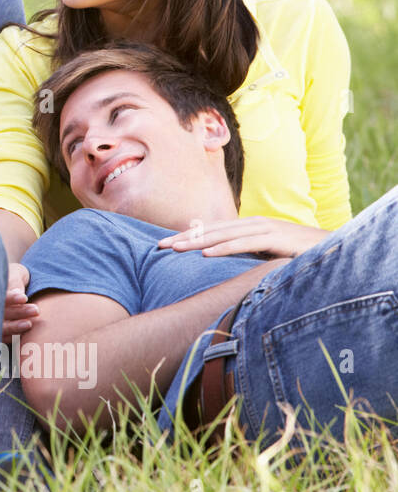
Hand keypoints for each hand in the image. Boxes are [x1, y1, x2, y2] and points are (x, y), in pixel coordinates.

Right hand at [2, 261, 37, 341]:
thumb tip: (18, 293)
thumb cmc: (13, 278)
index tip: (24, 297)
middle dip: (17, 312)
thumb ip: (15, 280)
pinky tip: (22, 335)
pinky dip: (10, 337)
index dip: (10, 298)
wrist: (11, 287)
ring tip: (29, 324)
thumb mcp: (14, 273)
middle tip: (36, 310)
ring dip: (14, 327)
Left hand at [158, 217, 328, 258]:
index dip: (186, 236)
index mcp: (247, 227)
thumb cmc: (297, 255)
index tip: (162, 245)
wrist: (333, 250)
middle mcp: (252, 224)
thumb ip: (245, 257)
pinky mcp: (276, 238)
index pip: (210, 231)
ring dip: (196, 242)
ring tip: (174, 248)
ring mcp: (264, 229)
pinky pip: (244, 243)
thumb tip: (222, 266)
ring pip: (222, 235)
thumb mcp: (266, 256)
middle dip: (184, 238)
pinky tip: (205, 254)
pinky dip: (223, 248)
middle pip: (210, 230)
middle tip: (158, 245)